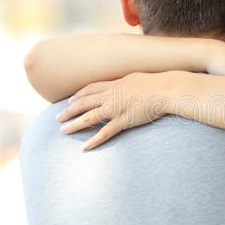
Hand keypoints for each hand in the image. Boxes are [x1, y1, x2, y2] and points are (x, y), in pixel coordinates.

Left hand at [56, 72, 171, 149]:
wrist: (166, 89)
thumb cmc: (156, 82)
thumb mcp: (136, 78)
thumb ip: (126, 82)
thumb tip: (125, 84)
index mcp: (114, 84)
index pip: (90, 89)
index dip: (78, 95)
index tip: (70, 100)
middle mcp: (111, 96)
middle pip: (84, 103)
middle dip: (69, 110)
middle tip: (58, 117)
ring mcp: (116, 108)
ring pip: (89, 117)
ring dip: (74, 124)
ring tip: (63, 131)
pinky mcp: (124, 120)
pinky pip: (106, 132)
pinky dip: (94, 140)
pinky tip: (85, 147)